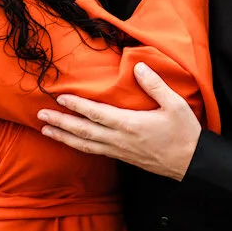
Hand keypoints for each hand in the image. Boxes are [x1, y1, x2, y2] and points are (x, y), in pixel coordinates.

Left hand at [38, 61, 202, 179]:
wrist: (190, 163)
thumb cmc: (184, 132)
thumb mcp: (175, 104)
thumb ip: (155, 85)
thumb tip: (138, 67)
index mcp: (130, 125)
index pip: (97, 114)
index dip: (77, 106)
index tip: (60, 98)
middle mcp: (120, 140)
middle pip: (84, 131)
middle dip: (61, 123)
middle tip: (40, 116)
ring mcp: (120, 151)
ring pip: (85, 145)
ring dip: (64, 137)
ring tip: (46, 131)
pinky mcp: (123, 157)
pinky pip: (95, 151)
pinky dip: (78, 146)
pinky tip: (71, 142)